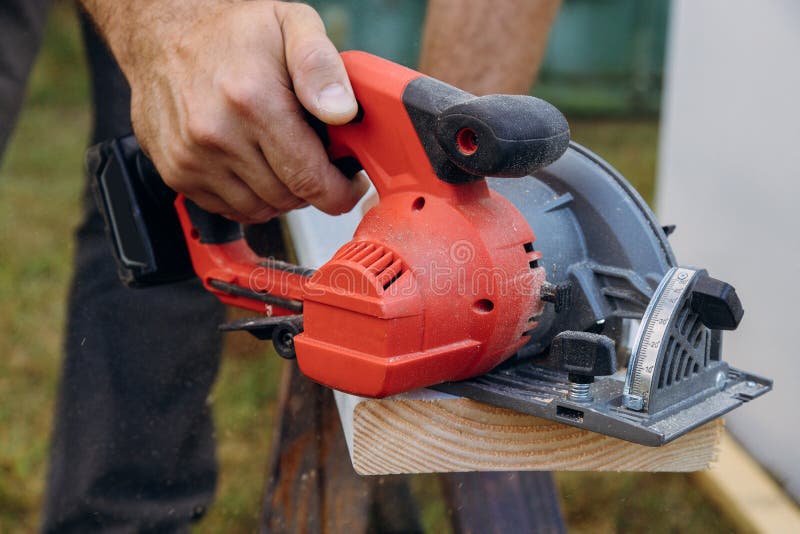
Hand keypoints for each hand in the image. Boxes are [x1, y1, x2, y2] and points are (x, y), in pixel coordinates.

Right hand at [120, 1, 369, 222]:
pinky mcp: (177, 172)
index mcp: (252, 100)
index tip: (349, 187)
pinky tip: (254, 166)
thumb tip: (342, 112)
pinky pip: (229, 209)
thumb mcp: (292, 24)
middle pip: (287, 198)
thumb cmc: (233, 32)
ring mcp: (192, 157)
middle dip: (312, 189)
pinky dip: (249, 198)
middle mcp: (216, 134)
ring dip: (281, 196)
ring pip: (260, 210)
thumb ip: (322, 66)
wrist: (161, 33)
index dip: (338, 192)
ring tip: (284, 161)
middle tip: (318, 163)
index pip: (309, 178)